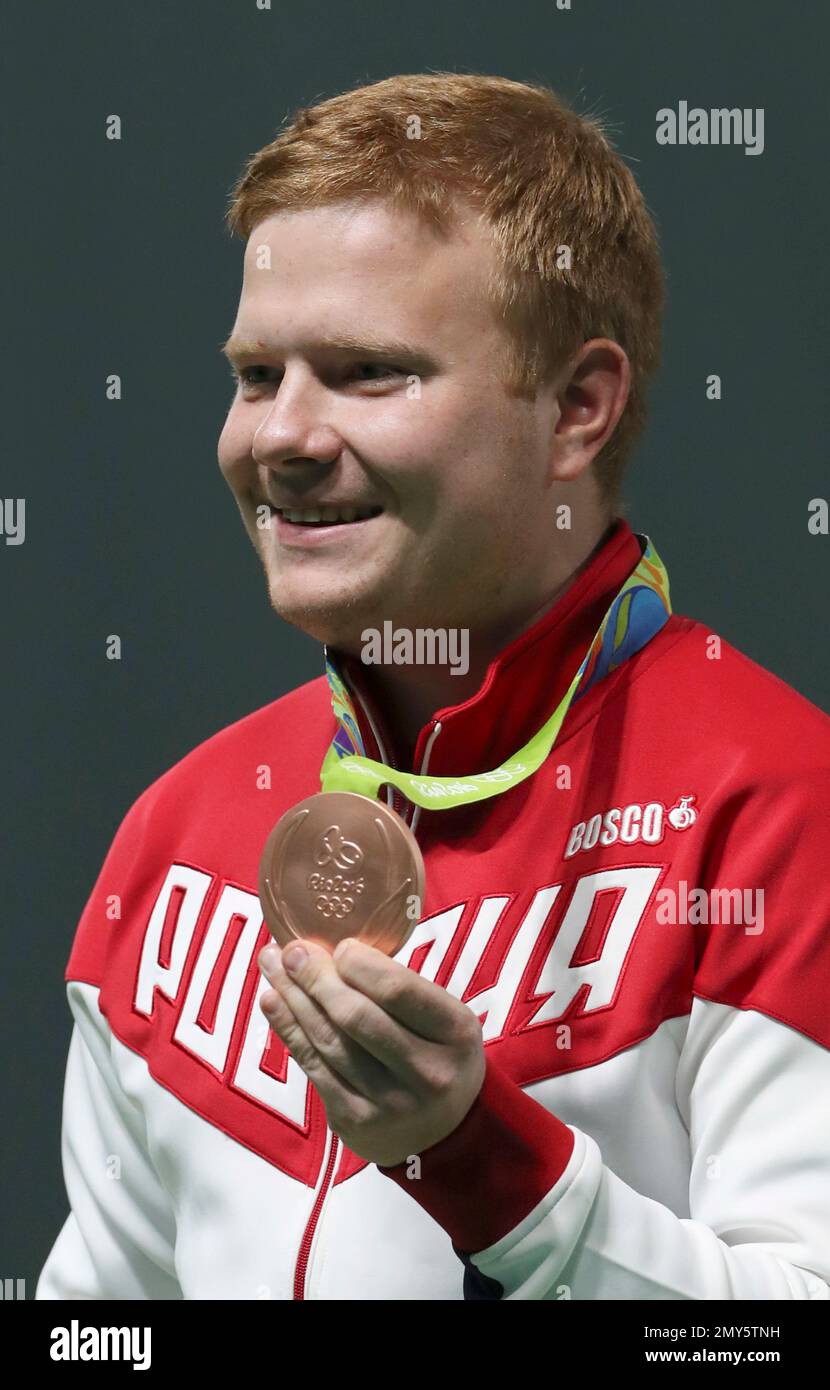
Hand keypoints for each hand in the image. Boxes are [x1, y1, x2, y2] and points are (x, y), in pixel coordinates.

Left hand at [258, 937, 485, 1166]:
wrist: (445, 1133)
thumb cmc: (438, 1055)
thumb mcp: (444, 1019)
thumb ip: (402, 989)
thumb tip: (333, 949)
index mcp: (455, 1033)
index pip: (399, 990)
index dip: (360, 964)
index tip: (338, 945)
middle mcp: (426, 1072)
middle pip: (356, 1017)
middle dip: (316, 977)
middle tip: (290, 950)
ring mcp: (388, 1103)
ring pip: (328, 1040)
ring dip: (292, 997)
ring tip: (271, 964)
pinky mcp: (354, 1120)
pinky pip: (313, 1067)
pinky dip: (288, 1029)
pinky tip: (272, 1002)